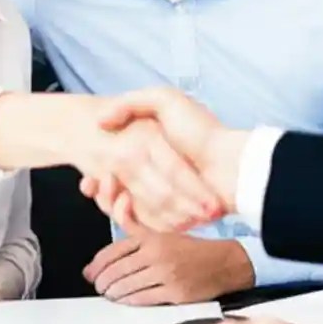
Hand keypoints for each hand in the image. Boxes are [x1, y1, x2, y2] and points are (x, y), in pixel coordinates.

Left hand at [83, 233, 254, 305]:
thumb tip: (118, 204)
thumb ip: (136, 225)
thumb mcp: (162, 233)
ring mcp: (166, 274)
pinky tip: (124, 301)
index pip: (114, 251)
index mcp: (152, 238)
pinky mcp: (175, 292)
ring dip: (113, 294)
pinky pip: (143, 298)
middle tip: (98, 287)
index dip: (97, 265)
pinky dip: (129, 301)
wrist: (223, 263)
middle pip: (118, 271)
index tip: (89, 274)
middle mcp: (157, 254)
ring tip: (109, 295)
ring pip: (127, 286)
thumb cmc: (190, 249)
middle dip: (103, 282)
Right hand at [84, 88, 249, 230]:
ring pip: (126, 206)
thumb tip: (100, 120)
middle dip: (103, 187)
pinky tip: (122, 202)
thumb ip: (132, 103)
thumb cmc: (202, 131)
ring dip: (110, 202)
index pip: (117, 162)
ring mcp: (164, 198)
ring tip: (103, 189)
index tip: (89, 168)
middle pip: (118, 187)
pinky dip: (128, 216)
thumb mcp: (165, 101)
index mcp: (154, 150)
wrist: (233, 166)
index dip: (99, 167)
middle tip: (90, 182)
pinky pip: (142, 222)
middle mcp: (157, 176)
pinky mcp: (170, 217)